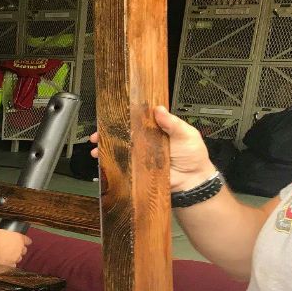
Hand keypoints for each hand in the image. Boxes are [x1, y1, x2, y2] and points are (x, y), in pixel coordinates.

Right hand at [0, 226, 30, 266]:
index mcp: (18, 238)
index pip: (27, 240)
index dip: (26, 241)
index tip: (26, 242)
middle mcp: (19, 249)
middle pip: (24, 250)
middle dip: (20, 250)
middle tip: (14, 248)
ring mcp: (15, 258)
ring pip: (19, 259)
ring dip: (15, 257)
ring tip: (9, 256)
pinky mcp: (9, 266)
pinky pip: (12, 266)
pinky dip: (9, 265)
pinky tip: (5, 263)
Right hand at [88, 106, 215, 192]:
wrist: (193, 181)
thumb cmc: (194, 156)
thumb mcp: (187, 134)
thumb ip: (173, 123)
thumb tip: (159, 109)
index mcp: (157, 131)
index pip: (138, 122)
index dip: (125, 118)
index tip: (113, 116)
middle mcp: (146, 143)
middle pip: (124, 136)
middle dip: (108, 134)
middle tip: (98, 134)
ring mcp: (141, 157)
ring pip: (121, 150)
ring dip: (107, 149)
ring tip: (97, 149)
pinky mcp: (139, 170)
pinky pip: (124, 167)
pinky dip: (113, 165)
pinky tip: (104, 162)